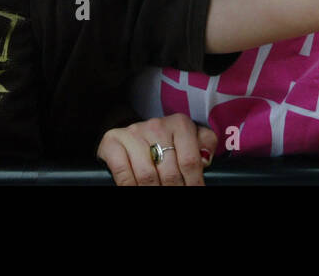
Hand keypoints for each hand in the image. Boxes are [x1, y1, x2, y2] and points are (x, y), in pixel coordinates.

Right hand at [97, 114, 216, 185]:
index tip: (195, 191)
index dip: (194, 183)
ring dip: (153, 190)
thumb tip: (206, 159)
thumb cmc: (168, 141)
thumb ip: (205, 145)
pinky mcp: (113, 142)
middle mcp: (156, 125)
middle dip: (175, 189)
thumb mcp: (191, 138)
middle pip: (170, 172)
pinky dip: (130, 187)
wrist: (135, 133)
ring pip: (147, 175)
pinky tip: (138, 190)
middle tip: (177, 194)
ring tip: (158, 194)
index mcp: (180, 124)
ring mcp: (133, 133)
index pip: (190, 161)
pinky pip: (123, 173)